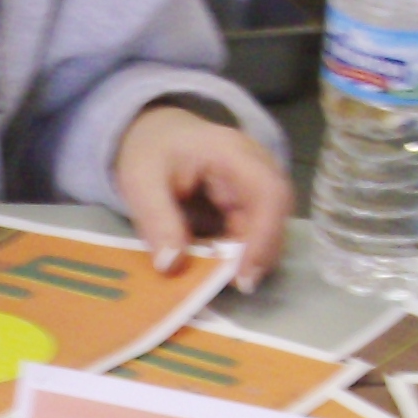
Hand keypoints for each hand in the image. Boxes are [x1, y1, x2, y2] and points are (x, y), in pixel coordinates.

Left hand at [112, 103, 291, 292]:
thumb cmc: (149, 150)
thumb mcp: (141, 182)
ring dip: (249, 256)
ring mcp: (256, 183)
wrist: (154, 132)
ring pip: (269, 227)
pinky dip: (238, 251)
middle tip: (233, 286)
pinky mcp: (250, 200)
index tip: (243, 275)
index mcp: (232, 152)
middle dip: (259, 253)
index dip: (264, 237)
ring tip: (220, 277)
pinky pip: (254, 231)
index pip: (268, 193)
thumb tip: (173, 266)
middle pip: (277, 214)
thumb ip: (157, 221)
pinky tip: (216, 263)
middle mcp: (256, 166)